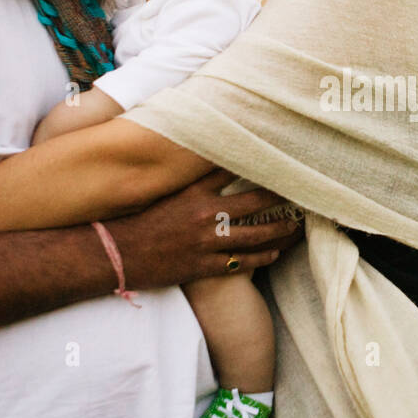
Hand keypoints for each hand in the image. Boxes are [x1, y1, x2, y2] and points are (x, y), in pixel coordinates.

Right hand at [107, 170, 302, 287]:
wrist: (114, 254)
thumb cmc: (134, 219)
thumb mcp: (158, 189)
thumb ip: (183, 174)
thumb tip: (200, 150)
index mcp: (192, 191)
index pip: (232, 169)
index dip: (258, 162)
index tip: (280, 156)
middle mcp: (203, 215)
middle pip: (254, 203)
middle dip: (281, 198)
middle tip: (303, 193)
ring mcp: (206, 242)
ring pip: (255, 236)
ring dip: (280, 231)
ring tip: (297, 227)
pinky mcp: (204, 267)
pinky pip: (242, 263)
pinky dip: (262, 258)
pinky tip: (275, 254)